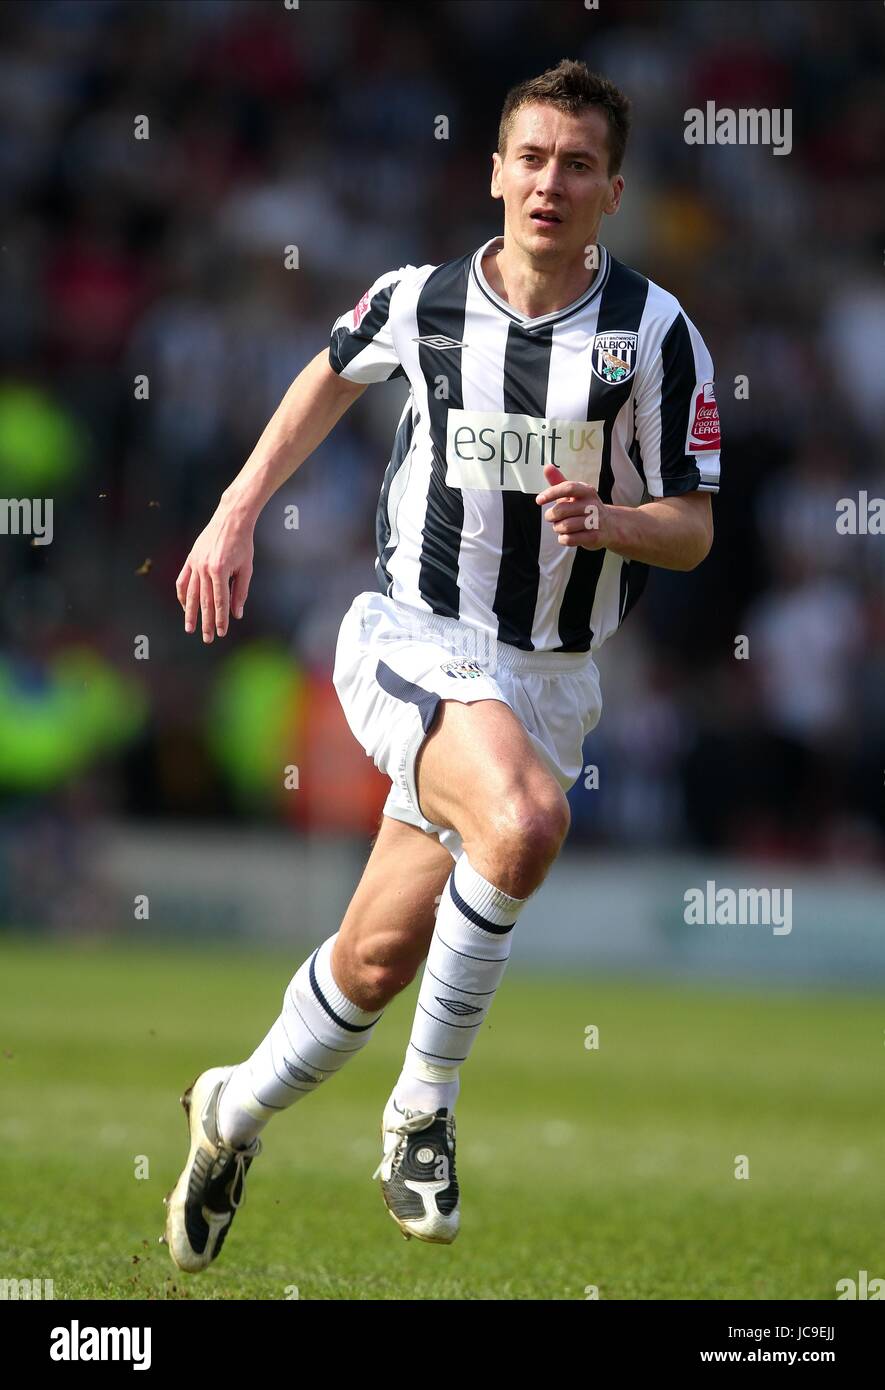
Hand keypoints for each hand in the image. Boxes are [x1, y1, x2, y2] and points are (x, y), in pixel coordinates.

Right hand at [175, 499, 254, 641]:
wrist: (231, 519)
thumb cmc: (243, 544)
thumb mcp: (246, 568)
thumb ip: (240, 592)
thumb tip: (236, 614)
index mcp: (220, 570)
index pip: (220, 602)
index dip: (220, 619)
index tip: (221, 633)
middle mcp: (204, 568)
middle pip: (205, 601)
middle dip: (206, 622)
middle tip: (207, 639)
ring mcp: (195, 563)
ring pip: (191, 594)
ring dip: (190, 613)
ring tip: (190, 628)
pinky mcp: (190, 559)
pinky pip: (183, 581)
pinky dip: (183, 595)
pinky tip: (186, 606)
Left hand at [535, 463, 612, 549]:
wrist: (610, 526)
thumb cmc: (586, 508)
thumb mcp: (574, 494)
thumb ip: (559, 481)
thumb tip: (547, 467)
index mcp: (586, 491)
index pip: (567, 488)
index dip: (551, 493)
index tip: (538, 500)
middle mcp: (592, 504)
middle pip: (562, 510)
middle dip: (551, 516)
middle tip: (552, 517)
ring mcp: (595, 521)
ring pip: (565, 526)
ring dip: (557, 528)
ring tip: (561, 527)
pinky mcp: (594, 537)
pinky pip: (570, 539)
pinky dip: (563, 539)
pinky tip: (567, 536)